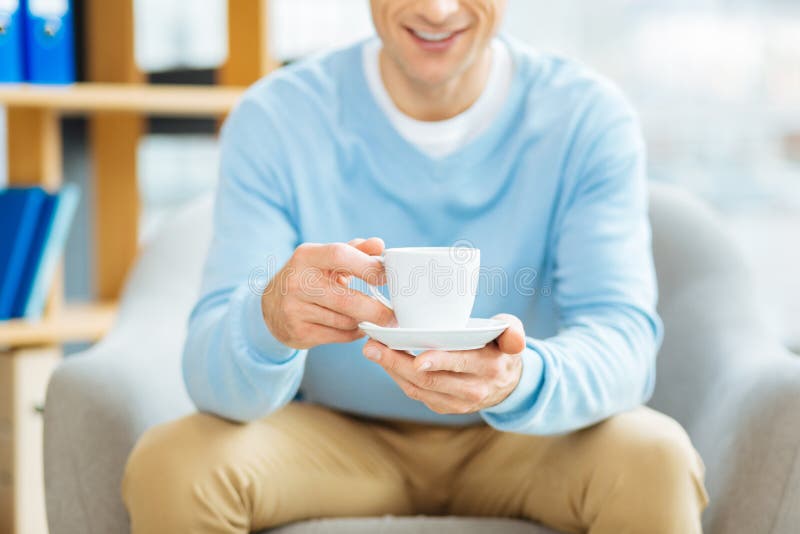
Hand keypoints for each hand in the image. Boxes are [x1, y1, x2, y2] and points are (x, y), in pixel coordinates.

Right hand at [262, 237, 393, 348]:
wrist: (271, 307)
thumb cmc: (309, 278)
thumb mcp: (326, 259)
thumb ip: (355, 251)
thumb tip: (379, 245)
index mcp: (306, 256)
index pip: (340, 255)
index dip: (368, 266)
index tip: (388, 277)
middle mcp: (297, 282)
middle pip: (347, 300)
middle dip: (376, 310)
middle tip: (394, 315)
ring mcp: (295, 309)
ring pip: (345, 321)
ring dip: (364, 322)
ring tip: (371, 318)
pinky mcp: (298, 332)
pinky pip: (339, 336)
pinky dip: (354, 333)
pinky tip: (355, 327)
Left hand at [362, 314, 525, 413]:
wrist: (507, 383)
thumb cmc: (500, 349)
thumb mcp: (512, 336)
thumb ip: (512, 331)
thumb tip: (510, 334)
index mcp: (489, 367)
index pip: (461, 363)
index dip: (439, 361)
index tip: (417, 356)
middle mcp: (473, 390)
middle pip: (431, 379)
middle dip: (399, 363)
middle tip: (374, 346)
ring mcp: (456, 403)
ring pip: (419, 389)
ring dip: (392, 370)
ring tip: (372, 351)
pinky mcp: (443, 407)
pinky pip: (416, 394)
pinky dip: (398, 378)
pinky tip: (384, 361)